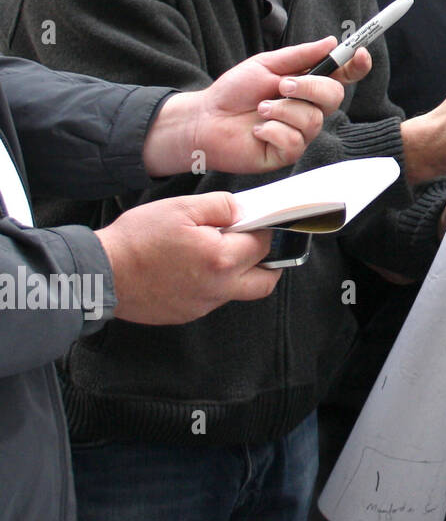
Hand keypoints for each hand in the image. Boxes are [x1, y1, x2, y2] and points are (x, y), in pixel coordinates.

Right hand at [95, 193, 277, 322]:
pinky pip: (213, 299)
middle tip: (255, 245)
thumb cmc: (136, 240)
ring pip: (239, 292)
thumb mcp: (181, 207)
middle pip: (265, 281)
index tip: (255, 222)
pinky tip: (194, 268)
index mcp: (221, 259)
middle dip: (268, 262)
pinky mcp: (187, 314)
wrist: (100, 274)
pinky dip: (214, 284)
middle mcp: (218, 288)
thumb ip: (220, 206)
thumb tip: (242, 211)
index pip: (263, 245)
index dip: (262, 229)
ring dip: (239, 273)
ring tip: (216, 253)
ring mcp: (203, 305)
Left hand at [143, 37, 370, 175]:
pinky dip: (272, 130)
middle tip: (281, 85)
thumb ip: (300, 56)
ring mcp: (301, 133)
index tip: (360, 54)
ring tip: (260, 109)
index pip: (342, 77)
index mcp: (307, 86)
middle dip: (309, 87)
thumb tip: (332, 41)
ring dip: (282, 110)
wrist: (205, 119)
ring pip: (313, 120)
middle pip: (334, 97)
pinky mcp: (288, 153)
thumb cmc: (234, 92)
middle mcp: (310, 109)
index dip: (356, 66)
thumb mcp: (266, 65)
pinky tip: (257, 130)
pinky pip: (295, 140)